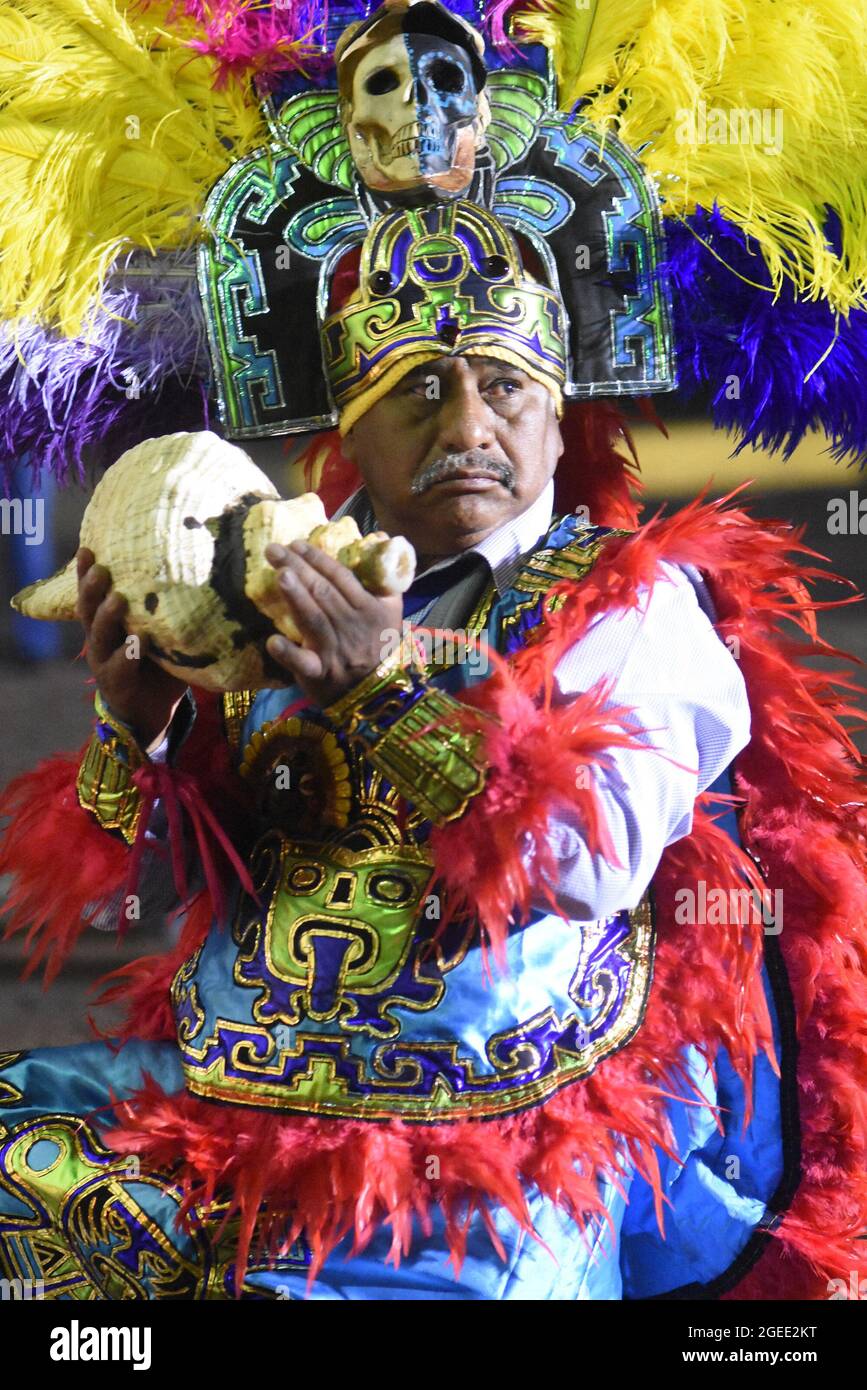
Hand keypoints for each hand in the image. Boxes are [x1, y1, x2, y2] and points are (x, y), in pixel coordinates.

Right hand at [75, 548, 187, 749]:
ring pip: (99, 637)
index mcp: (108, 622)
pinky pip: (119, 667)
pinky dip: (127, 655)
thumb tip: (204, 573)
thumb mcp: (162, 634)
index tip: (88, 548)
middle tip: (101, 569)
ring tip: (117, 599)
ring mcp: (104, 662)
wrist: (151, 710)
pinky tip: (136, 643)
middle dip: (92, 589)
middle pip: (88, 610)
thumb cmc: (158, 664)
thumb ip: (169, 610)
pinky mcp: (115, 684)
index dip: (86, 572)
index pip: (93, 593)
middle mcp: (100, 639)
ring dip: (107, 617)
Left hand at [264, 540, 402, 707]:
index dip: (319, 559)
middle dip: (299, 568)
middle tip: (274, 549)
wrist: (377, 692)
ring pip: (315, 620)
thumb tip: (379, 538)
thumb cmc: (378, 643)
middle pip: (323, 593)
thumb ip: (384, 575)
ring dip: (297, 597)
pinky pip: (304, 663)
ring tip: (280, 575)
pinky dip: (289, 654)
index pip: (341, 578)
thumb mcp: (391, 609)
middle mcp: (352, 627)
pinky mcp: (320, 674)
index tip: (296, 544)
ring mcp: (336, 651)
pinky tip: (273, 641)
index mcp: (369, 609)